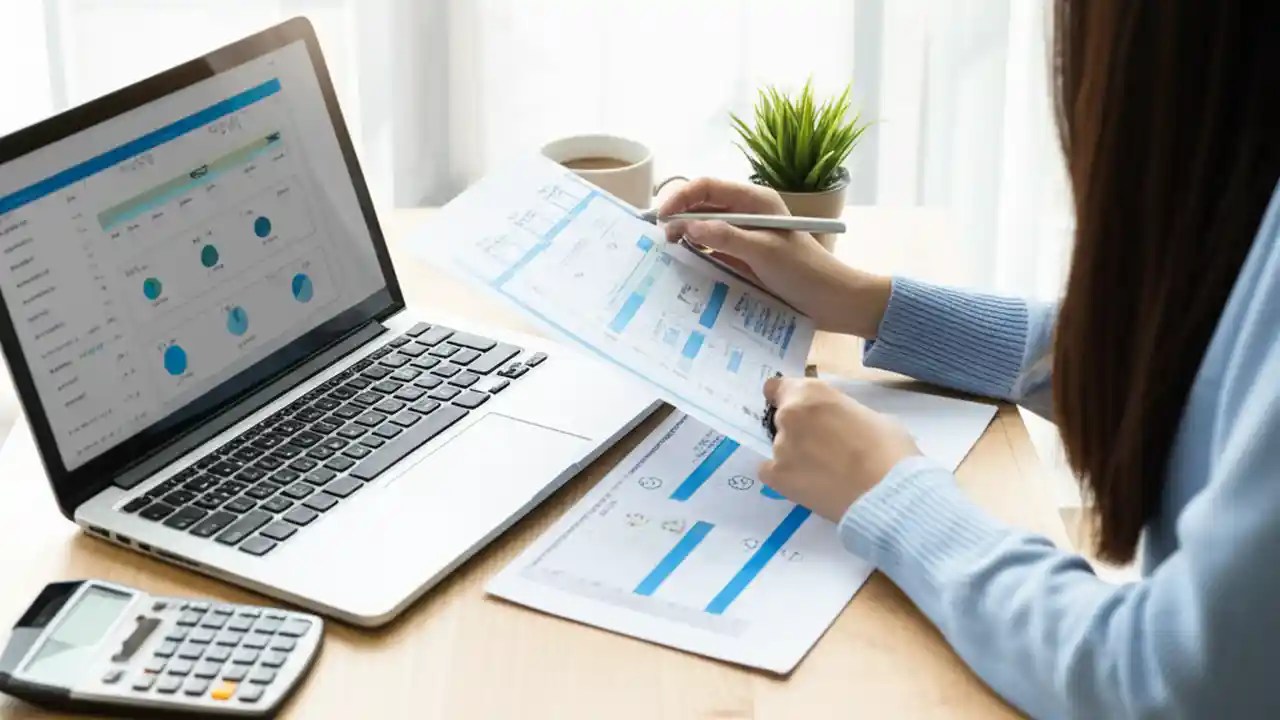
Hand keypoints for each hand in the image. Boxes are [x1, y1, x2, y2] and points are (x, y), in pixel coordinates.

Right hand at [659, 178, 891, 337]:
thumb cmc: (803, 272)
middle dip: (678, 216)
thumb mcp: (763, 252)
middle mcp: (746, 213)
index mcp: (754, 200)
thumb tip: (688, 226)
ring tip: (666, 251)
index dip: (681, 197)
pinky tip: (684, 264)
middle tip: (658, 239)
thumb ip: (726, 237)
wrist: (831, 301)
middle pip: (702, 205)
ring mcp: (743, 235)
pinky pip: (711, 249)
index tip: (661, 217)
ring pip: (703, 227)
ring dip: (684, 235)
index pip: (707, 186)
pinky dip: (695, 253)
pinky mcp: (742, 257)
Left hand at [760, 377, 920, 521]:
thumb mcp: (870, 416)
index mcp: (811, 393)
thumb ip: (843, 414)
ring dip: (795, 455)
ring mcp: (779, 447)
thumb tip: (840, 424)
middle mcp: (789, 416)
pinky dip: (784, 476)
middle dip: (798, 430)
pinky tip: (807, 484)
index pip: (777, 388)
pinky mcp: (777, 478)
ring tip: (823, 473)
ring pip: (779, 448)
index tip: (797, 410)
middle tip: (824, 447)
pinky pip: (770, 472)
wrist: (888, 492)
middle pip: (781, 420)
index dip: (786, 398)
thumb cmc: (890, 450)